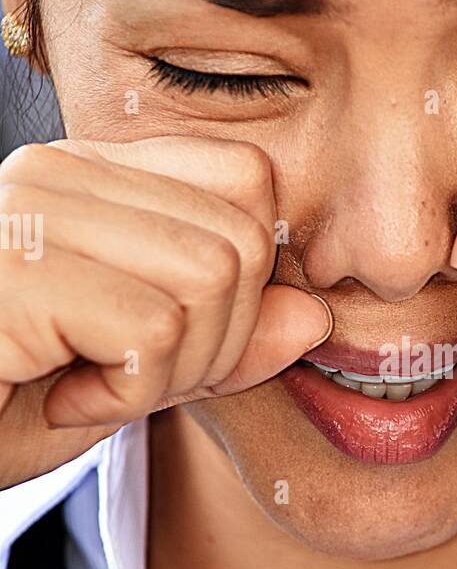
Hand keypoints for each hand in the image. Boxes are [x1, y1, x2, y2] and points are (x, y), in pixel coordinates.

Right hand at [0, 136, 331, 488]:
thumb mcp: (130, 379)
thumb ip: (221, 342)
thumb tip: (314, 313)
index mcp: (92, 178)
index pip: (250, 179)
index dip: (247, 281)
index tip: (170, 345)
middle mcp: (60, 172)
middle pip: (244, 237)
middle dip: (215, 345)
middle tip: (125, 382)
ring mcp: (32, 209)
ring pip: (211, 279)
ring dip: (168, 373)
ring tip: (86, 388)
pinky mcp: (18, 265)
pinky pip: (154, 330)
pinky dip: (123, 395)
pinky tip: (57, 396)